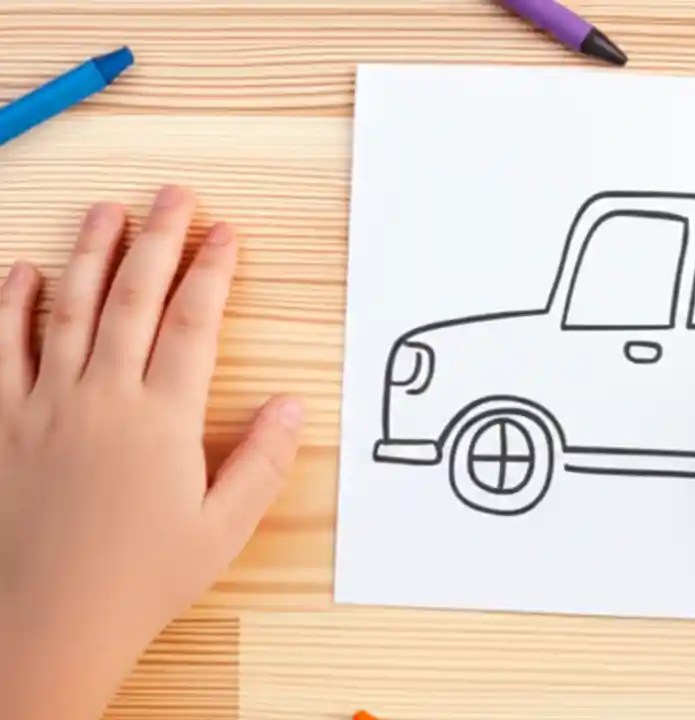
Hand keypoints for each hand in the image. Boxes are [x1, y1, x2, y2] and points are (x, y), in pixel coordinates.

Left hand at [0, 186, 302, 719]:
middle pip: (132, 298)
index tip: (226, 235)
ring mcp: (43, 406)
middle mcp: (101, 399)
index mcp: (161, 421)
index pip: (192, 324)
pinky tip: (24, 271)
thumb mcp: (222, 528)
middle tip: (174, 196)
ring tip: (107, 210)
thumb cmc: (139, 580)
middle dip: (158, 239)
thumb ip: (262, 462)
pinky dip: (10, 305)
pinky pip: (0, 349)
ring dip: (89, 252)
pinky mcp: (1, 423)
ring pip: (67, 309)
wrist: (46, 623)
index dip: (213, 272)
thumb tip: (294, 407)